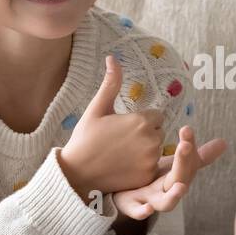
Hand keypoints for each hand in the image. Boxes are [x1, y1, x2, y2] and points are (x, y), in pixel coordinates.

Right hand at [59, 55, 164, 200]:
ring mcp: (150, 160)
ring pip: (157, 149)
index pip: (156, 115)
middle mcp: (151, 140)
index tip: (124, 127)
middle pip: (158, 131)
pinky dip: (143, 166)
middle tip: (122, 140)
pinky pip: (153, 166)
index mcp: (142, 121)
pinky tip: (125, 166)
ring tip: (123, 153)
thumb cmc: (85, 138)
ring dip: (146, 150)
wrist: (76, 173)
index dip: (141, 120)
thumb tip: (112, 57)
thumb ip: (111, 83)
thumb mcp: (97, 108)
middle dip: (145, 133)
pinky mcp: (147, 176)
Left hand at [114, 125, 227, 220]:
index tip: (187, 129)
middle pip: (180, 178)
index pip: (189, 162)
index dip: (190, 149)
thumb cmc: (152, 177)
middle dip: (184, 163)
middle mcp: (167, 189)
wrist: (123, 194)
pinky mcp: (133, 206)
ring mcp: (151, 199)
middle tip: (185, 145)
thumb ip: (195, 154)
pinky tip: (147, 208)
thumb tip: (224, 143)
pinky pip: (138, 212)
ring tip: (181, 187)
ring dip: (174, 197)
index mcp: (177, 176)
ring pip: (166, 202)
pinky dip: (143, 212)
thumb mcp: (173, 163)